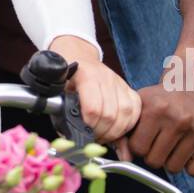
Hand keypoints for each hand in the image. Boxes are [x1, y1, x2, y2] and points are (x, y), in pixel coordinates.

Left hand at [47, 36, 141, 153]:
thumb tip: (71, 137)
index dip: (90, 126)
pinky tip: (118, 129)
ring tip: (105, 135)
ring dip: (116, 131)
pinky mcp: (127, 87)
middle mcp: (105, 77)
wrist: (76, 54)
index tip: (84, 133)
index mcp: (85, 75)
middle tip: (94, 138)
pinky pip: (136, 109)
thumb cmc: (65, 76)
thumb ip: (63, 112)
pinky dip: (129, 124)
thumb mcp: (58, 91)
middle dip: (102, 133)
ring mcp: (118, 81)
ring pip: (127, 113)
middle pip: (111, 115)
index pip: (94, 109)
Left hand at [124, 83, 193, 175]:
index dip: (139, 144)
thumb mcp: (140, 105)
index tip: (146, 134)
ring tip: (175, 140)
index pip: (137, 149)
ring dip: (171, 159)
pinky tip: (189, 147)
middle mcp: (180, 118)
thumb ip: (125, 130)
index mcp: (157, 108)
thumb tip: (124, 159)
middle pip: (154, 161)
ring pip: (174, 168)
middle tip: (161, 137)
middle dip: (154, 153)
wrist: (193, 85)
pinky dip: (190, 165)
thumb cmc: (161, 100)